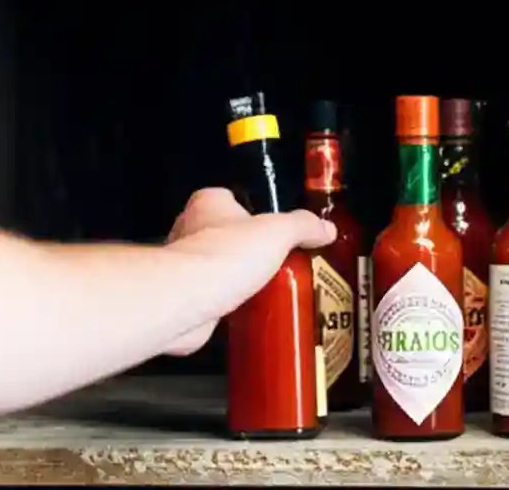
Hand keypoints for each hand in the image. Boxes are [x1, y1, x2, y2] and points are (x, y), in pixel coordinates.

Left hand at [161, 188, 334, 355]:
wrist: (187, 300)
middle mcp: (189, 230)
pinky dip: (227, 304)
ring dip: (236, 278)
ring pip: (216, 267)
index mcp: (209, 204)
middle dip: (246, 247)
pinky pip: (211, 297)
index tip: (272, 225)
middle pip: (223, 233)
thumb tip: (326, 228)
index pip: (229, 198)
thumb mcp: (278, 232)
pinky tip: (248, 311)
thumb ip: (303, 226)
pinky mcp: (182, 297)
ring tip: (267, 287)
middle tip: (276, 260)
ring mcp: (183, 266)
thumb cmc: (225, 255)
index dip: (251, 210)